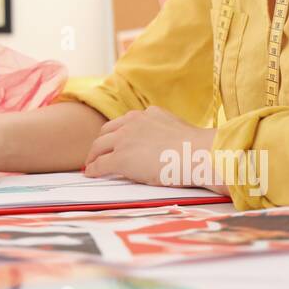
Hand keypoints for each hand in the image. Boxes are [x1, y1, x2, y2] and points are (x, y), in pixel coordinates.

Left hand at [82, 105, 227, 194]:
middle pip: (107, 131)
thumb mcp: (178, 130)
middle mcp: (133, 122)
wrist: (197, 154)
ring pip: (99, 146)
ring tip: (90, 164)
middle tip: (97, 152)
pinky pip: (100, 164)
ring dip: (93, 155)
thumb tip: (167, 144)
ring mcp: (124, 139)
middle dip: (101, 142)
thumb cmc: (197, 148)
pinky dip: (93, 169)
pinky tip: (90, 174)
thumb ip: (165, 132)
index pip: (125, 122)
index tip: (115, 140)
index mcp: (148, 114)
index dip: (117, 132)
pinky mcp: (120, 158)